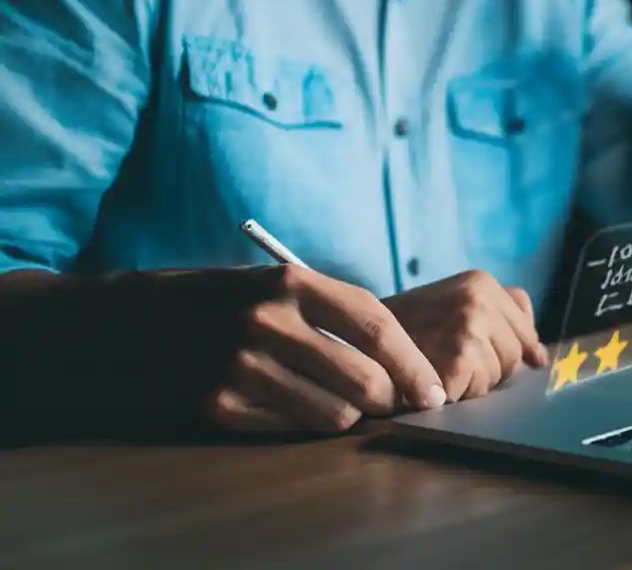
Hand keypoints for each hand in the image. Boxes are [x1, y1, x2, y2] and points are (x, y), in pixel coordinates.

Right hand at [0, 265, 445, 437]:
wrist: (117, 325)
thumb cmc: (209, 303)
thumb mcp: (264, 286)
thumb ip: (325, 312)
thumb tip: (396, 358)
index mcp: (287, 282)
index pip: (377, 325)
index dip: (413, 364)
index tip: (434, 390)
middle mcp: (265, 320)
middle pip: (365, 377)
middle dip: (386, 398)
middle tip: (388, 403)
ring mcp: (238, 365)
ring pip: (335, 413)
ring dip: (344, 416)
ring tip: (331, 403)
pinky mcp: (214, 404)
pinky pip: (289, 430)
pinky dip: (300, 426)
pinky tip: (286, 408)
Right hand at [383, 270, 548, 401]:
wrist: (359, 345)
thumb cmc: (411, 330)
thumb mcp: (457, 304)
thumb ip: (505, 314)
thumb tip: (541, 357)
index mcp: (480, 281)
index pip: (525, 331)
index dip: (504, 350)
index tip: (472, 351)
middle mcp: (477, 299)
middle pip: (516, 354)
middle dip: (489, 366)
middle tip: (447, 357)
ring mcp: (468, 327)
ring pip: (500, 375)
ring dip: (472, 382)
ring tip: (438, 366)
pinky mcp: (459, 359)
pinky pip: (481, 390)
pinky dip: (458, 394)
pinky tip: (433, 379)